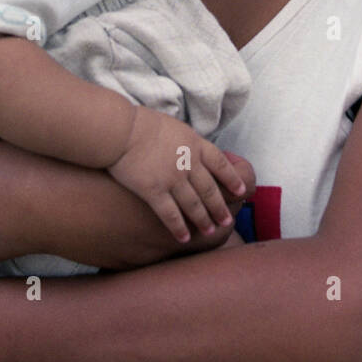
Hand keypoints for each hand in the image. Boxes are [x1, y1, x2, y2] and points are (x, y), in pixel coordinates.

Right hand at [107, 107, 252, 242]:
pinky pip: (170, 214)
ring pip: (194, 204)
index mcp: (194, 144)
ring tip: (209, 230)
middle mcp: (188, 163)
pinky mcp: (154, 191)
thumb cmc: (141, 124)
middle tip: (227, 220)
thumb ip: (186, 142)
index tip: (241, 191)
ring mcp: (172, 178)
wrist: (121, 131)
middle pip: (210, 189)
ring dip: (203, 219)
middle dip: (220, 207)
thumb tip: (193, 149)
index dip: (232, 179)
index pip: (220, 164)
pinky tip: (184, 237)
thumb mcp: (174, 126)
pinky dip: (179, 227)